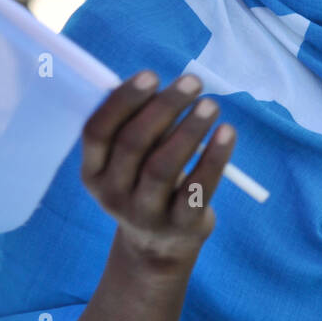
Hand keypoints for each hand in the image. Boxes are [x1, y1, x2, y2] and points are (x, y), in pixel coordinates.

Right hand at [81, 71, 235, 271]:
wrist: (158, 246)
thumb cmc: (147, 181)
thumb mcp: (131, 161)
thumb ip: (137, 125)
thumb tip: (160, 83)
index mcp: (94, 171)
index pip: (97, 131)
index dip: (123, 100)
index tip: (151, 74)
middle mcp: (113, 194)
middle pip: (134, 144)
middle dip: (164, 107)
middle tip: (193, 82)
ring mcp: (145, 213)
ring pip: (163, 167)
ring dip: (189, 129)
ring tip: (211, 105)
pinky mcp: (180, 224)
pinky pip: (198, 188)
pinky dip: (215, 157)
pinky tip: (228, 132)